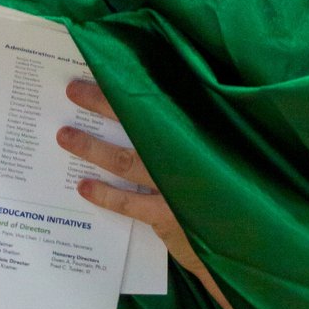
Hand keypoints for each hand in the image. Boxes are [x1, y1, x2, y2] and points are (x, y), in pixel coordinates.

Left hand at [58, 79, 234, 308]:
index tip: (108, 67)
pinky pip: (128, 203)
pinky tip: (83, 187)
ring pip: (127, 160)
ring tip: (66, 137)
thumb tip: (153, 112)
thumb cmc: (222, 191)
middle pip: (140, 122)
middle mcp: (189, 154)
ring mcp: (178, 185)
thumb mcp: (214, 155)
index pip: (164, 101)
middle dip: (104, 105)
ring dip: (93, 148)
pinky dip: (105, 194)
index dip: (134, 85)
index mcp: (201, 132)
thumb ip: (190, 134)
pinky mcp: (169, 215)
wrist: (243, 242)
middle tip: (74, 90)